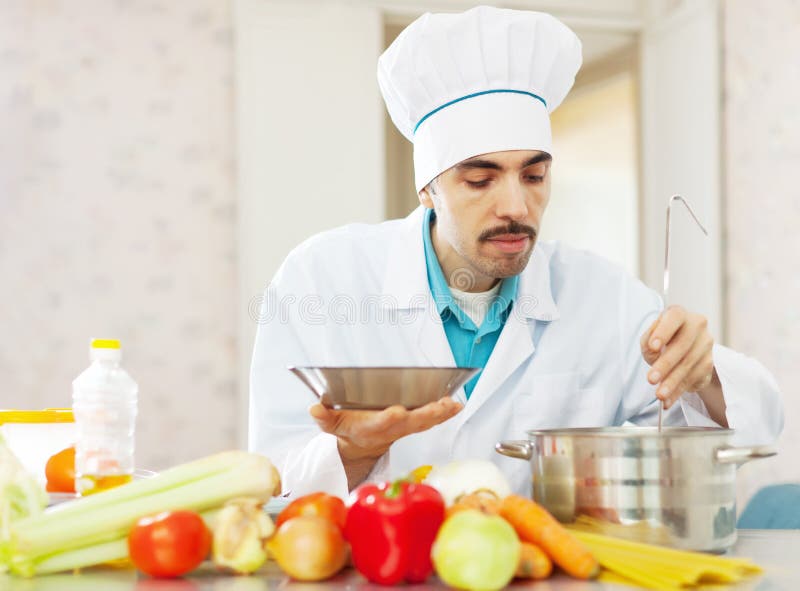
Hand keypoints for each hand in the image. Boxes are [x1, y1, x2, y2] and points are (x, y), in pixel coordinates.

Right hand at [309, 397, 462, 462]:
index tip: (397, 412)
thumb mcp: (331, 424)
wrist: (362, 443)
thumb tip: (314, 408)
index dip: (388, 418)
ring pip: (426, 421)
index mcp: (372, 428)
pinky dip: (445, 412)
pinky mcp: (415, 422)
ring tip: (453, 404)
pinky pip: (433, 418)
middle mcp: (392, 429)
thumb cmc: (349, 428)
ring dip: (441, 413)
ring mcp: (406, 427)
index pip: (381, 423)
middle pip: (411, 423)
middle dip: (426, 415)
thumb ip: (324, 416)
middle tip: (439, 407)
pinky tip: (457, 404)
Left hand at [640, 305, 716, 408]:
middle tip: (651, 379)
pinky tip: (668, 400)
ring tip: (659, 395)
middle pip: (683, 345)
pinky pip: (694, 378)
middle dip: (665, 365)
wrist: (680, 350)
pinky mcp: (710, 363)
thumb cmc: (661, 341)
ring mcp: (707, 344)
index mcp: (679, 314)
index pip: (674, 317)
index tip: (652, 347)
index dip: (663, 331)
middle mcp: (697, 326)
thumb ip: (648, 341)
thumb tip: (654, 350)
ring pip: (689, 365)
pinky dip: (679, 391)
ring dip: (673, 382)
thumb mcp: (649, 339)